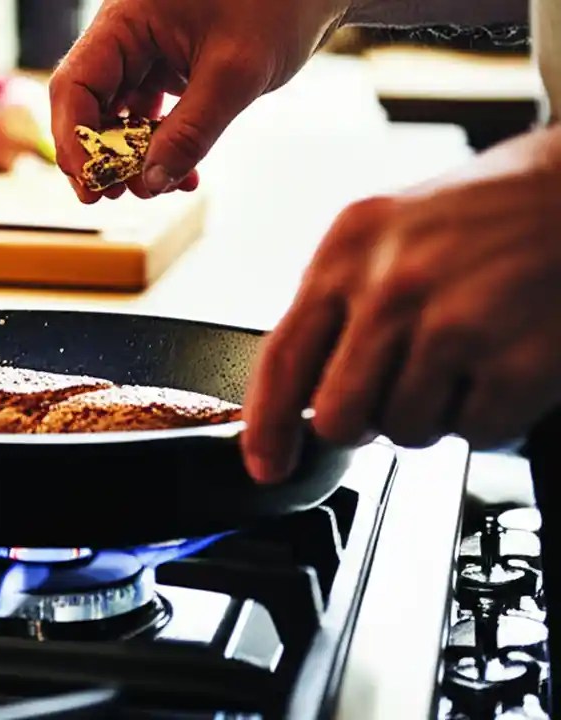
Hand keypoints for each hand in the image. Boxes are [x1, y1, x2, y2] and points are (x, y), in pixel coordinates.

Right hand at [49, 0, 347, 202]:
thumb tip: (152, 182)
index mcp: (126, 20)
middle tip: (114, 196)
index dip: (75, 140)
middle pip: (89, 104)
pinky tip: (182, 172)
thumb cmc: (280, 6)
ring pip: (119, 114)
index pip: (76, 85)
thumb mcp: (235, 74)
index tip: (92, 184)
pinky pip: (150, 113)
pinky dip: (160, 144)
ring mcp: (147, 51)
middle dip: (101, 154)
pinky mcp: (169, 66)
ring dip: (132, 157)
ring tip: (156, 188)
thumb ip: (191, 131)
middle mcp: (127, 34)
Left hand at [242, 126, 560, 481]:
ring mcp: (456, 326)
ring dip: (429, 413)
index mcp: (348, 252)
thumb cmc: (483, 215)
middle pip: (337, 415)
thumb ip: (335, 304)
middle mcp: (393, 288)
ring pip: (404, 431)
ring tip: (461, 358)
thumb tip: (294, 393)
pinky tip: (498, 364)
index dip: (266, 426)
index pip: (282, 359)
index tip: (265, 464)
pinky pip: (474, 433)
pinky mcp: (518, 363)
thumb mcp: (386, 232)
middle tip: (395, 390)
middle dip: (361, 422)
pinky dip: (487, 414)